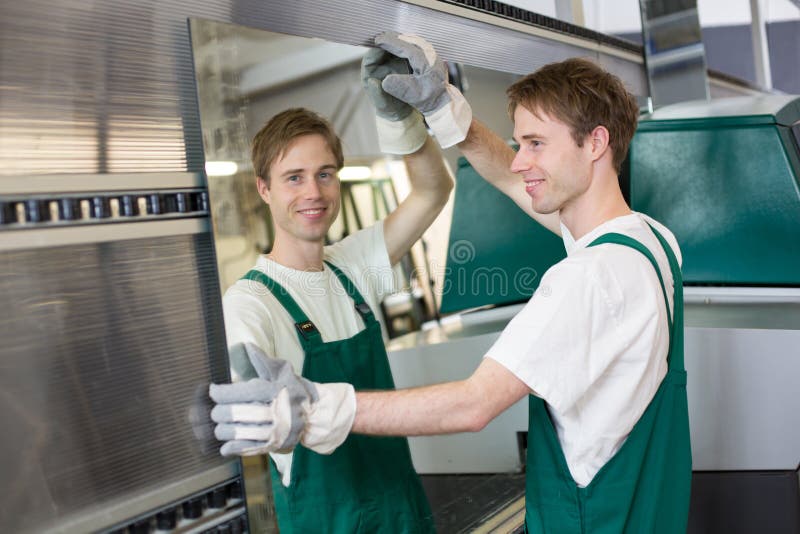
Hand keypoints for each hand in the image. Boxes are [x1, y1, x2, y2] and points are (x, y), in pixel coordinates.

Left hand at [209, 343, 354, 455]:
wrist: (313, 416)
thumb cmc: (293, 391)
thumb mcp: (282, 372)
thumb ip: (263, 361)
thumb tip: (247, 346)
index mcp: (273, 390)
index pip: (237, 393)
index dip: (219, 393)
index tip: (213, 391)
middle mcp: (273, 411)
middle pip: (232, 414)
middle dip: (218, 413)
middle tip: (216, 412)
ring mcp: (273, 431)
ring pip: (236, 433)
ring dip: (223, 431)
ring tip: (220, 427)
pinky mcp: (272, 446)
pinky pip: (246, 449)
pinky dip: (231, 448)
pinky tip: (225, 446)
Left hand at [361, 47, 426, 153]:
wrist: (401, 112)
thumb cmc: (388, 108)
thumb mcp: (383, 103)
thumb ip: (376, 93)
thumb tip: (371, 82)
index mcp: (369, 73)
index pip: (370, 57)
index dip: (376, 50)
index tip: (384, 44)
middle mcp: (378, 66)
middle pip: (381, 49)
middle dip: (389, 43)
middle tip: (399, 37)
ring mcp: (389, 63)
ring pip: (392, 49)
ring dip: (400, 44)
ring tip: (409, 39)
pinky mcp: (400, 63)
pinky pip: (402, 53)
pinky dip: (408, 50)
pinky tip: (416, 48)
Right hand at [375, 31, 471, 147]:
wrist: (443, 102)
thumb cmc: (429, 100)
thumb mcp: (413, 96)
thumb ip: (399, 87)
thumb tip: (385, 81)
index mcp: (426, 61)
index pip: (405, 47)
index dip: (390, 43)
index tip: (378, 40)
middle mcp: (431, 54)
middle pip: (409, 40)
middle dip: (393, 38)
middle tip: (379, 37)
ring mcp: (432, 54)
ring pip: (413, 41)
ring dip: (400, 40)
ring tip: (387, 39)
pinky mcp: (432, 56)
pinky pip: (416, 45)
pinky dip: (405, 43)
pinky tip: (399, 46)